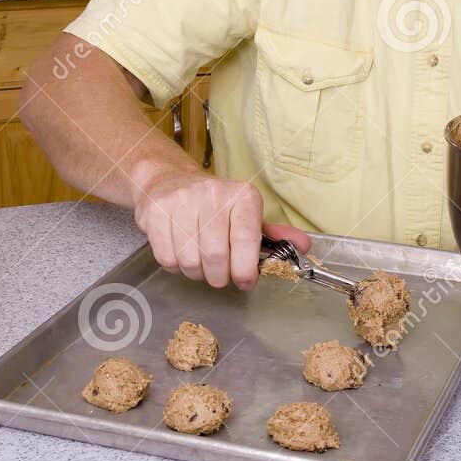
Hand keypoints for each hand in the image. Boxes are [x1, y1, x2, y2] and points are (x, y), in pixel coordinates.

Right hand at [132, 168, 309, 290]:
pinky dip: (175, 266)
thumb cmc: (213, 204)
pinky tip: (180, 252)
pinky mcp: (156, 213)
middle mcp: (213, 194)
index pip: (247, 241)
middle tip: (219, 274)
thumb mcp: (246, 214)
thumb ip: (274, 235)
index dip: (245, 270)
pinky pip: (167, 258)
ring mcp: (181, 201)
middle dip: (219, 276)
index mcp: (242, 196)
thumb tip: (304, 247)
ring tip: (199, 261)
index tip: (245, 281)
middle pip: (216, 257)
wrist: (167, 179)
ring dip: (196, 272)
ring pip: (190, 261)